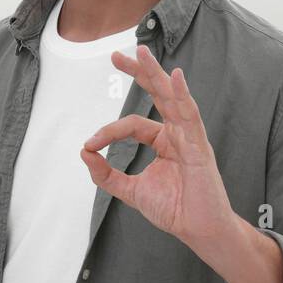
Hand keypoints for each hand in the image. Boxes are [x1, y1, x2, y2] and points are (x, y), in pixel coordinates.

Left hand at [79, 43, 234, 246]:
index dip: (108, 131)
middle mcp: (178, 133)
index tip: (89, 144)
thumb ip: (105, 174)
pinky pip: (190, 116)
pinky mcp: (199, 147)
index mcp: (164, 141)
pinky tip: (175, 77)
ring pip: (172, 98)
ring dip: (156, 74)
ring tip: (142, 52)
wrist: (198, 230)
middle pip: (157, 95)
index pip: (132, 124)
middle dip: (139, 73)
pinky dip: (183, 95)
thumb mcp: (129, 190)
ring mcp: (190, 137)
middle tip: (117, 55)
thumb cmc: (173, 209)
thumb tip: (83, 151)